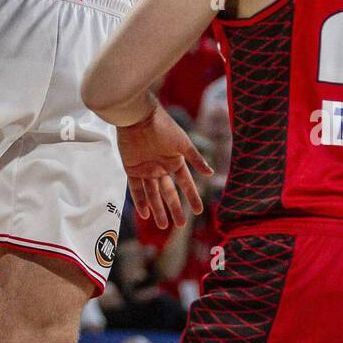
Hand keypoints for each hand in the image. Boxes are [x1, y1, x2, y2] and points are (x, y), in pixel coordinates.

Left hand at [118, 103, 211, 229]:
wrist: (138, 117)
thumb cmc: (163, 127)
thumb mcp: (183, 144)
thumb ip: (195, 159)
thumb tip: (211, 173)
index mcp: (175, 161)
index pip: (185, 183)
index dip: (192, 197)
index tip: (199, 211)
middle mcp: (161, 167)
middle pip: (169, 193)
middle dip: (175, 208)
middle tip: (181, 225)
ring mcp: (146, 170)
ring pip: (153, 194)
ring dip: (158, 209)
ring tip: (163, 225)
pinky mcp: (132, 169)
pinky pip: (136, 189)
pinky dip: (141, 201)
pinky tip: (145, 214)